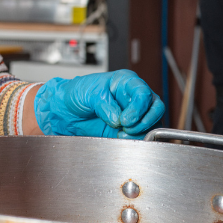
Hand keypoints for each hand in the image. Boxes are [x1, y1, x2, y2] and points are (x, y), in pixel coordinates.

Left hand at [35, 69, 163, 138]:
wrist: (66, 111)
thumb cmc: (78, 93)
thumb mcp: (88, 92)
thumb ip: (103, 104)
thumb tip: (117, 118)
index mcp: (126, 82)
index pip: (143, 92)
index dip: (138, 107)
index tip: (126, 119)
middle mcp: (133, 98)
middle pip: (155, 108)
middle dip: (145, 120)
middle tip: (127, 127)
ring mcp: (134, 114)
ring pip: (152, 124)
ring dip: (141, 132)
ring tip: (121, 134)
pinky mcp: (129, 129)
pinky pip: (141, 136)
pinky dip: (136, 140)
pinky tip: (121, 138)